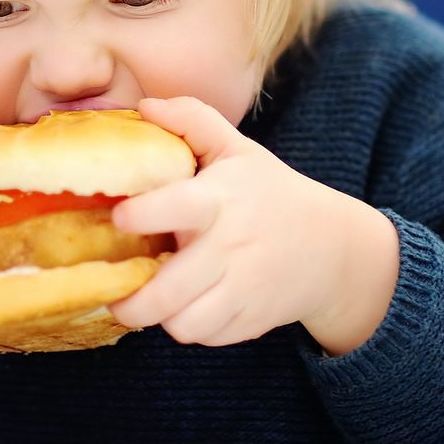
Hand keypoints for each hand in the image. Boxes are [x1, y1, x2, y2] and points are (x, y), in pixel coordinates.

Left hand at [107, 97, 398, 353]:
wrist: (331, 248)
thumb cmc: (271, 194)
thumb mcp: (239, 149)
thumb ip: (193, 120)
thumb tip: (145, 107)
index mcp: (222, 199)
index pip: (177, 206)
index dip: (141, 214)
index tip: (117, 217)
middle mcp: (231, 246)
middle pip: (169, 290)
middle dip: (131, 301)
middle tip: (112, 291)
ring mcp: (243, 288)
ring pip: (183, 324)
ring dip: (158, 318)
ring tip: (146, 300)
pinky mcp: (250, 320)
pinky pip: (205, 337)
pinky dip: (188, 327)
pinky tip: (183, 306)